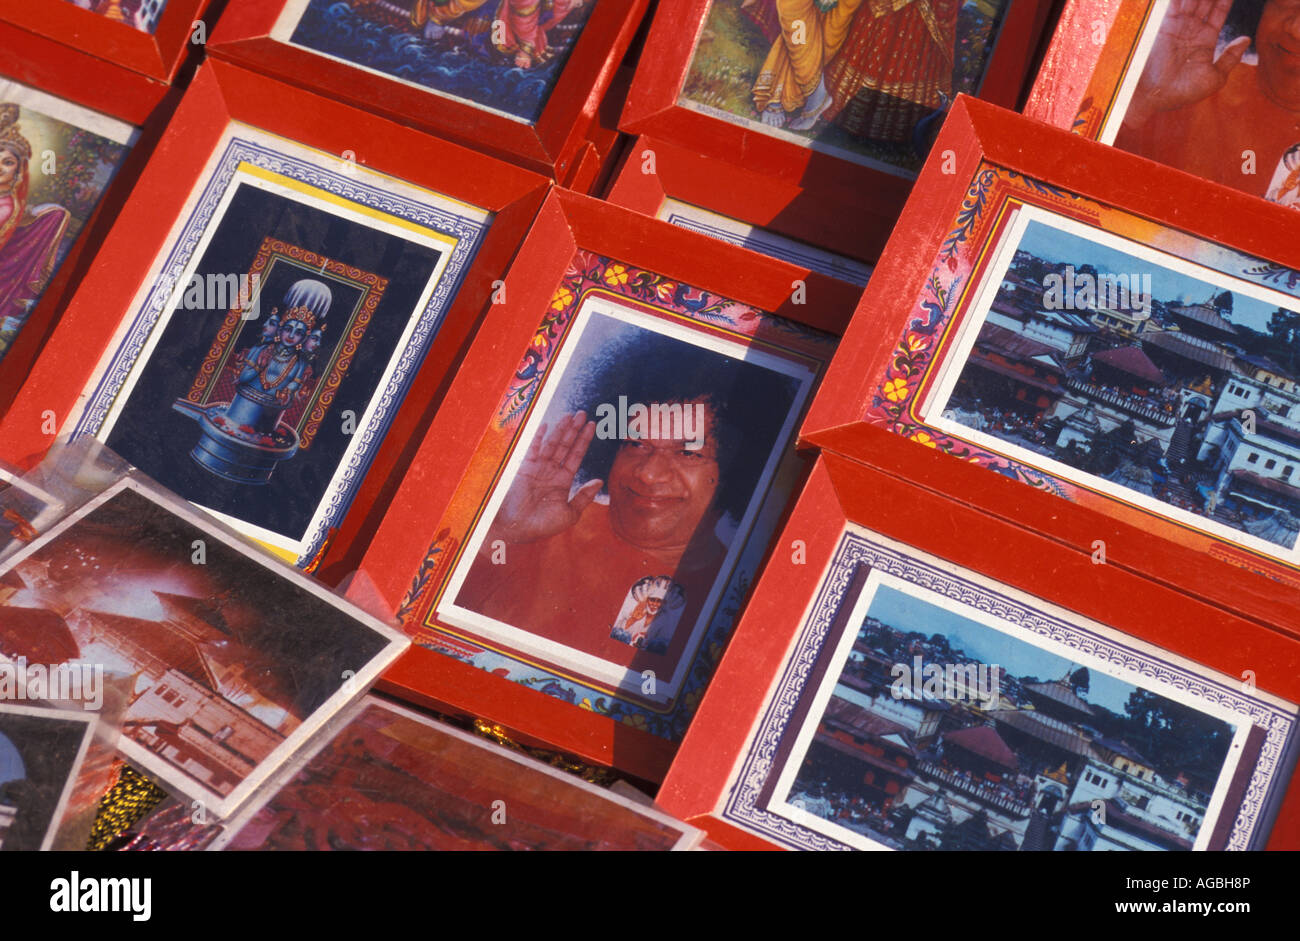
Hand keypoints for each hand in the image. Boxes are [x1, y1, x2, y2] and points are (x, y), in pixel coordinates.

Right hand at [489, 410, 601, 545]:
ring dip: (561, 430)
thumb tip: (600, 480)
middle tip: (583, 413)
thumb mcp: (570, 514)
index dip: (584, 440)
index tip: (592, 426)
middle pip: (565, 446)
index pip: (576, 455)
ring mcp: (538, 469)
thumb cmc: (542, 525)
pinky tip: (546, 425)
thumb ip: (584, 497)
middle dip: (574, 430)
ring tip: (571, 415)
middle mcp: (551, 472)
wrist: (517, 529)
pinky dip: (539, 438)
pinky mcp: (525, 469)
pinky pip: (533, 449)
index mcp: (563, 481)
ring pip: (552, 444)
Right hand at [1128, 0, 1248, 123]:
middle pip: (1206, 0)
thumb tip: (1245, 39)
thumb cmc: (1182, 93)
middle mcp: (1192, 29)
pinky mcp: (1165, 26)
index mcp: (1205, 40)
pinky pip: (1176, 3)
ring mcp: (1178, 26)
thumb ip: (1230, 58)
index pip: (1219, 9)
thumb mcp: (1214, 79)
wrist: (1153, 99)